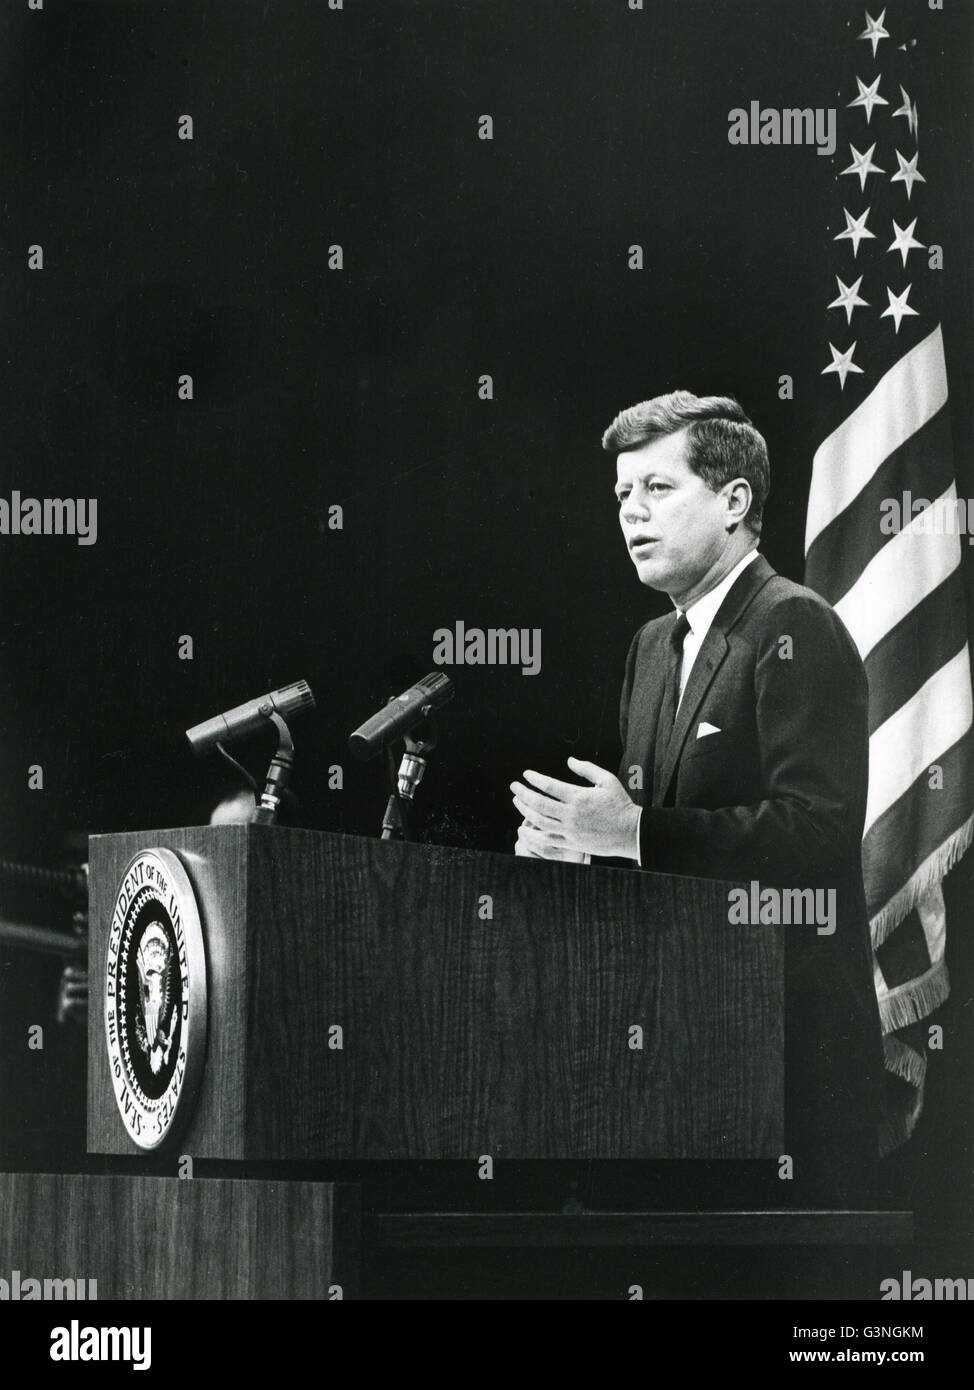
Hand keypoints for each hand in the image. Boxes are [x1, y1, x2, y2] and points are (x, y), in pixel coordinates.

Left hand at [511, 757, 639, 859]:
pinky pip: (547, 840)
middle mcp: (571, 814)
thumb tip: (569, 760)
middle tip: (513, 786)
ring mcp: (570, 831)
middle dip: (523, 793)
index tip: (526, 774)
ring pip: (540, 821)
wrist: (631, 832)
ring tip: (517, 802)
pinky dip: (533, 834)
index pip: (549, 786)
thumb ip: (587, 769)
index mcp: (579, 797)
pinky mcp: (571, 844)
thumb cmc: (620, 804)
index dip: (535, 779)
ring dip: (525, 811)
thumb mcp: (607, 780)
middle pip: (539, 803)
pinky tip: (524, 828)